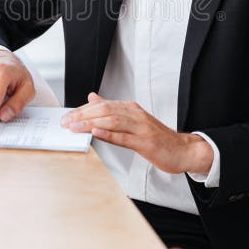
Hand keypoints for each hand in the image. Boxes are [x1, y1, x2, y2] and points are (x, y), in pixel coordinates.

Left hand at [61, 93, 213, 174]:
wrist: (183, 150)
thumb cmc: (157, 137)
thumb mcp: (133, 120)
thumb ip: (113, 110)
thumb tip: (93, 98)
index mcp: (131, 109)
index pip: (102, 104)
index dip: (83, 110)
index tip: (67, 116)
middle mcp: (135, 115)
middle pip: (104, 110)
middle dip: (82, 115)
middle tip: (66, 121)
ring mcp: (141, 128)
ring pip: (112, 121)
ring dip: (90, 123)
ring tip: (74, 127)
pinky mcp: (145, 143)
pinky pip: (124, 137)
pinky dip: (108, 134)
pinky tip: (96, 133)